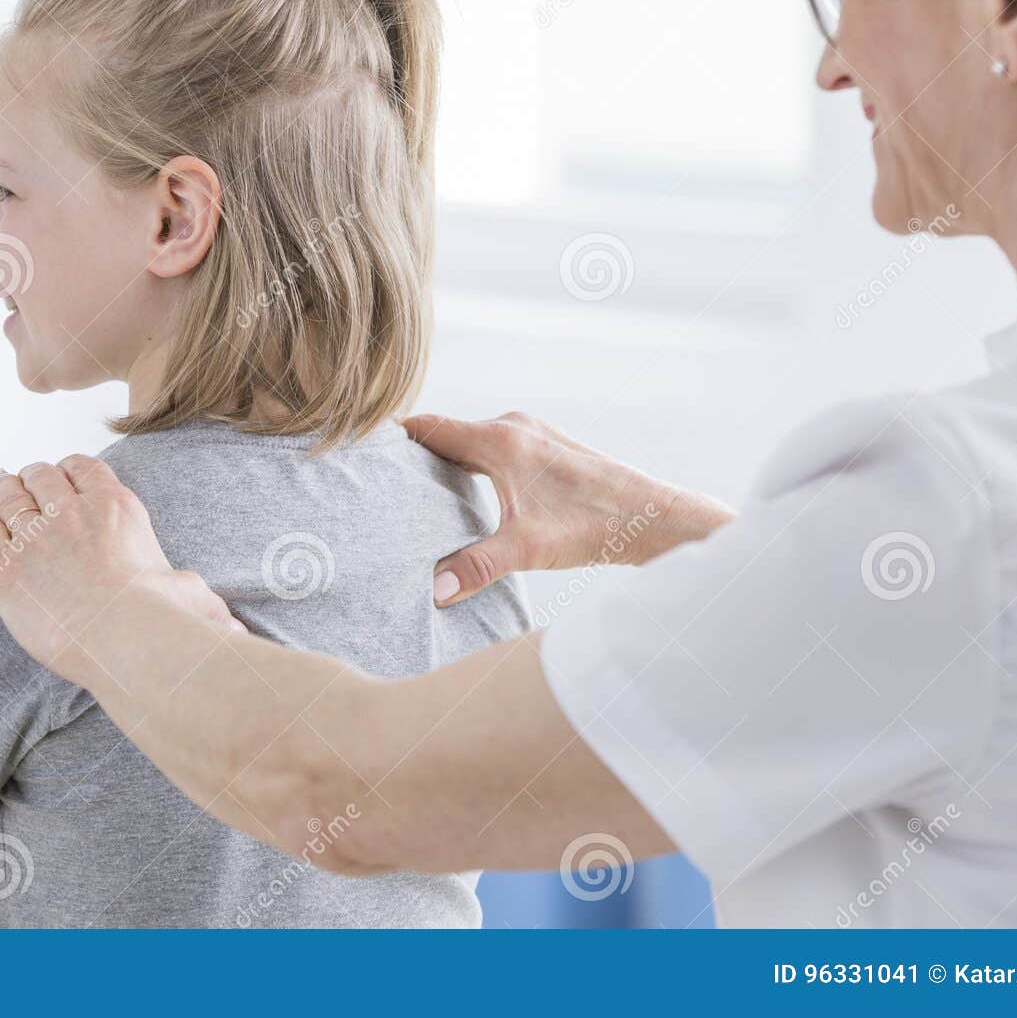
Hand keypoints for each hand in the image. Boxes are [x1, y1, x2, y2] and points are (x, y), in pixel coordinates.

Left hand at [0, 455, 244, 686]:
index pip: (85, 469)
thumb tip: (232, 632)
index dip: (69, 467)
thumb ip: (196, 599)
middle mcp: (72, 512)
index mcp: (116, 506)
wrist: (124, 638)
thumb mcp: (191, 596)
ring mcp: (35, 536)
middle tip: (20, 477)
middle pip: (42, 478)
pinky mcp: (5, 567)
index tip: (62, 471)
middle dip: (31, 475)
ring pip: (9, 496)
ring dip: (0, 486)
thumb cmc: (164, 618)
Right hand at [403, 412, 733, 605]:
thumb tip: (432, 591)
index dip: (393, 439)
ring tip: (415, 492)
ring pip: (473, 441)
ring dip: (446, 461)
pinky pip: (494, 448)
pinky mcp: (548, 448)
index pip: (428, 427)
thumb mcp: (529, 549)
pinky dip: (472, 464)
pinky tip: (466, 495)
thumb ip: (476, 566)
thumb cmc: (595, 526)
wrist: (654, 518)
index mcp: (500, 438)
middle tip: (380, 482)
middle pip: (447, 433)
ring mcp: (533, 434)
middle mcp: (514, 426)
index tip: (362, 453)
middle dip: (415, 456)